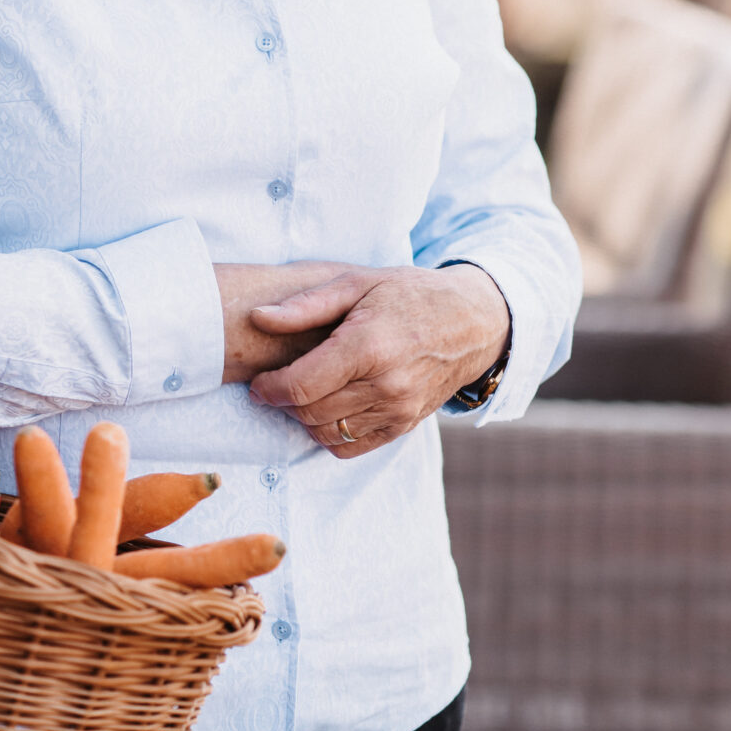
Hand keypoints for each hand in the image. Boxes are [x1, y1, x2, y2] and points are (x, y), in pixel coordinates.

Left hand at [247, 264, 510, 455]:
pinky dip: (330, 434)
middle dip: (283, 402)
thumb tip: (258, 317)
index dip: (269, 388)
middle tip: (276, 384)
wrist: (471, 323)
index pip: (301, 386)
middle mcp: (385, 385)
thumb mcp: (357, 284)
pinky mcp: (404, 425)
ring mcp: (397, 410)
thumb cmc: (410, 295)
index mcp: (368, 346)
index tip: (258, 383)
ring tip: (303, 393)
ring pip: (327, 433)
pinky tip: (329, 408)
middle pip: (309, 412)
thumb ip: (306, 306)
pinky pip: (351, 447)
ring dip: (304, 419)